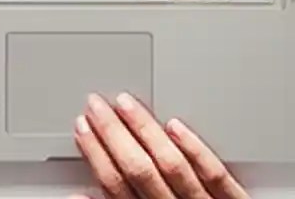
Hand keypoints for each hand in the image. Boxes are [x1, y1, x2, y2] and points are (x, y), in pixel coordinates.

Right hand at [74, 93, 249, 198]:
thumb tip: (78, 198)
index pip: (114, 187)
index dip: (95, 154)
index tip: (84, 128)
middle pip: (138, 170)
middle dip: (113, 134)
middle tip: (97, 105)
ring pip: (171, 165)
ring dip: (145, 131)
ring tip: (127, 105)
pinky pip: (216, 176)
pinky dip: (195, 150)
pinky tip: (177, 127)